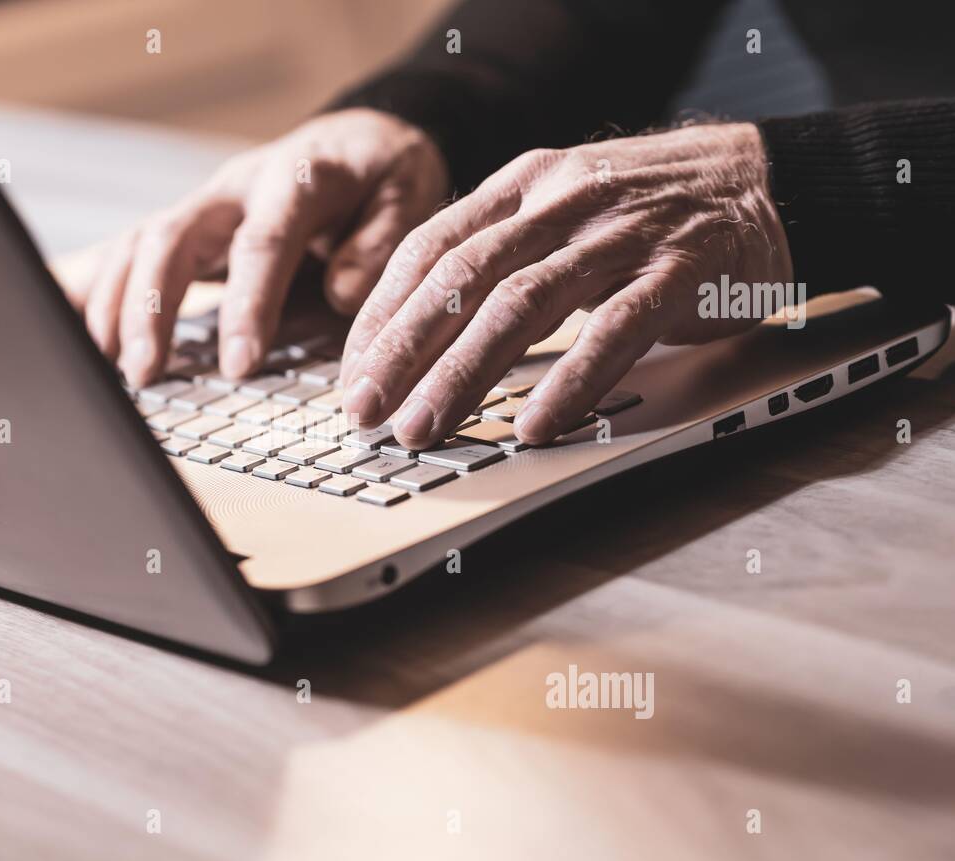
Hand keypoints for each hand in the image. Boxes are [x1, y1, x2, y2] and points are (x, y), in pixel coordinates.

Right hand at [69, 108, 448, 385]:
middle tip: (145, 372)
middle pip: (173, 236)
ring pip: (140, 244)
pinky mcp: (186, 229)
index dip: (247, 304)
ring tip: (117, 369)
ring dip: (118, 306)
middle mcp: (235, 188)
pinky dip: (106, 295)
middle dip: (152, 306)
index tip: (239, 366)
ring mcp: (203, 207)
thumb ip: (380, 241)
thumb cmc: (382, 178)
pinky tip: (96, 342)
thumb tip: (340, 292)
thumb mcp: (408, 194)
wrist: (356, 143)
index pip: (262, 241)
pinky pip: (132, 255)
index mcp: (296, 178)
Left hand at [339, 123, 792, 447]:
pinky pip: (616, 330)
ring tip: (423, 428)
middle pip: (462, 277)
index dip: (382, 314)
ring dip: (463, 374)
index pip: (429, 248)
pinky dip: (571, 380)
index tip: (351, 374)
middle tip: (364, 412)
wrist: (762, 177)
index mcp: (522, 185)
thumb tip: (416, 331)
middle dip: (403, 350)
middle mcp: (562, 201)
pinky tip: (535, 425)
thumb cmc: (643, 211)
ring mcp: (621, 234)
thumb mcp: (557, 209)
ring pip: (524, 303)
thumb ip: (497, 254)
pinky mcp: (680, 270)